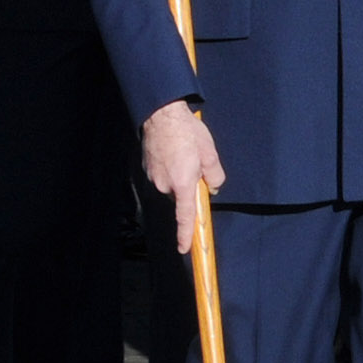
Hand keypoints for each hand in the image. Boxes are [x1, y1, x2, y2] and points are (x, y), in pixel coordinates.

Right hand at [140, 99, 227, 254]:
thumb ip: (215, 175)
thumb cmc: (187, 132)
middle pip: (181, 196)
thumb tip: (213, 187)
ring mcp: (153, 177)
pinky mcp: (147, 169)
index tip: (183, 249)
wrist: (161, 113)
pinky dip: (169, 168)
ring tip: (184, 151)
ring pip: (171, 185)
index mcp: (182, 183)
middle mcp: (165, 184)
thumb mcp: (209, 153)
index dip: (185, 234)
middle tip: (196, 163)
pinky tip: (173, 151)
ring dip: (179, 175)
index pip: (185, 216)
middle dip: (190, 186)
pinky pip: (162, 175)